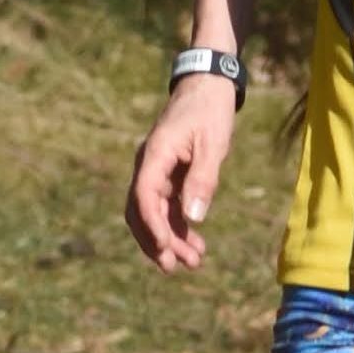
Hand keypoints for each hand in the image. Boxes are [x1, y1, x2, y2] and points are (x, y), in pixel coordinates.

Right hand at [125, 73, 239, 272]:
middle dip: (156, 241)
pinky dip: (178, 226)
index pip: (144, 197)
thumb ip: (202, 180)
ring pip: (154, 213)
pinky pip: (167, 206)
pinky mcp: (169, 174)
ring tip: (193, 262)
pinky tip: (195, 244)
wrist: (208, 85)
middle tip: (174, 267)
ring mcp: (157, 170)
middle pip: (141, 211)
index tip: (167, 249)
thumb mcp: (212, 145)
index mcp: (155, 155)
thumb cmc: (210, 110)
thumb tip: (194, 217)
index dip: (153, 226)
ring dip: (170, 238)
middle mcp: (149, 165)